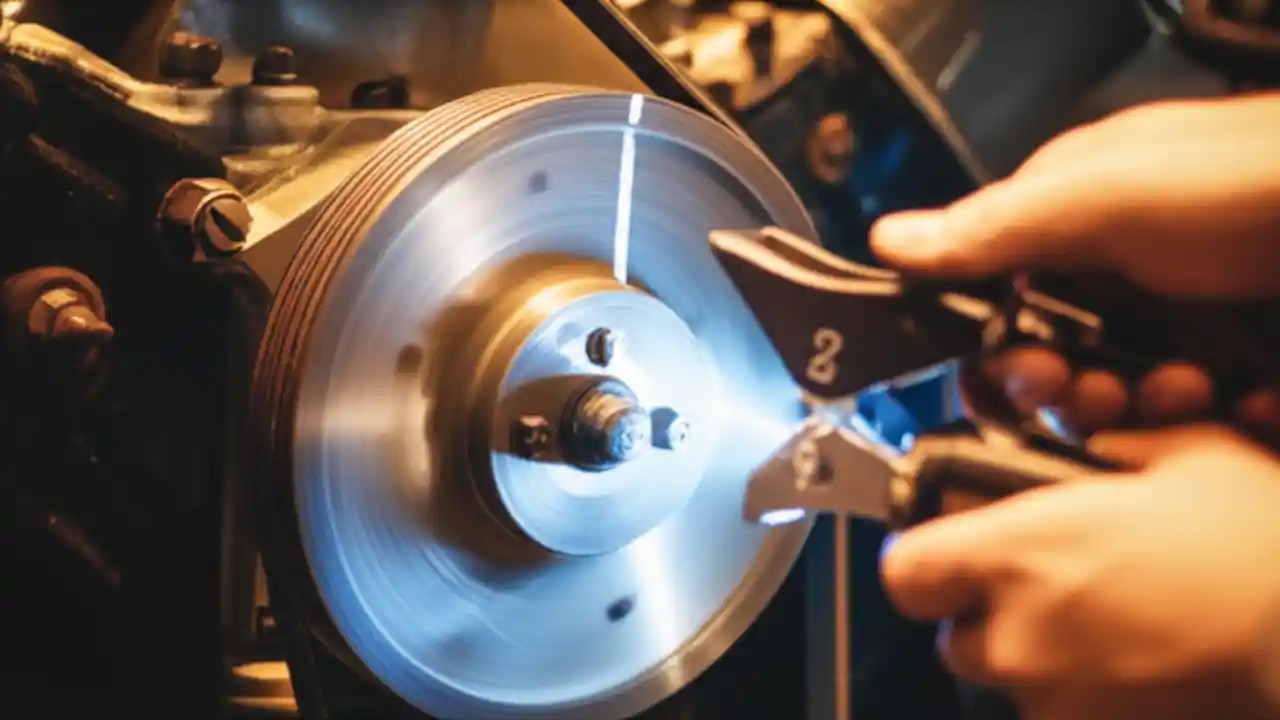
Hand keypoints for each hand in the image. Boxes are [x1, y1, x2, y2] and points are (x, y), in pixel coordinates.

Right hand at [869, 92, 1279, 436]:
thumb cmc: (1254, 177)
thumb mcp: (1105, 193)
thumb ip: (994, 228)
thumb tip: (892, 242)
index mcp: (1069, 221)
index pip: (992, 301)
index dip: (991, 350)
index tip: (1013, 376)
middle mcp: (1115, 273)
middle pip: (1046, 363)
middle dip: (1061, 390)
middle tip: (1089, 391)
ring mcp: (1173, 319)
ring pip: (1111, 399)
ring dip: (1131, 408)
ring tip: (1176, 387)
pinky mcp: (1224, 362)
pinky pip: (1180, 416)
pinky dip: (1192, 419)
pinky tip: (1220, 395)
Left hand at [881, 425, 1279, 719]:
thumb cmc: (1262, 543)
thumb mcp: (1190, 459)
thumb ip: (1119, 449)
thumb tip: (1100, 447)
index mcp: (1019, 553)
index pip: (905, 571)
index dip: (923, 562)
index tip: (947, 554)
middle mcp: (1021, 637)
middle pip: (954, 640)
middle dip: (988, 618)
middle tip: (1045, 592)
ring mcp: (1060, 703)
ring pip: (1011, 685)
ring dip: (1039, 660)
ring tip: (1106, 631)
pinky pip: (1067, 714)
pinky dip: (1088, 694)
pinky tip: (1140, 666)